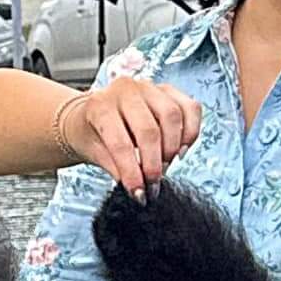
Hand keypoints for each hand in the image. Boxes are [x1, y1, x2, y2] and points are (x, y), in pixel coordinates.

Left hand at [69, 77, 202, 194]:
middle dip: (154, 164)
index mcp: (100, 105)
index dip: (132, 172)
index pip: (120, 143)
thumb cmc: (91, 132)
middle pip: (149, 131)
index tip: (138, 192)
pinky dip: (190, 131)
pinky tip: (181, 149)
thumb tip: (138, 187)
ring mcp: (149, 87)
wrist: (90, 114)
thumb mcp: (93, 151)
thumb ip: (115, 168)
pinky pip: (190, 108)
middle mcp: (125, 90)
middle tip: (153, 181)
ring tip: (164, 165)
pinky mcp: (168, 90)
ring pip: (172, 116)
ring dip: (172, 148)